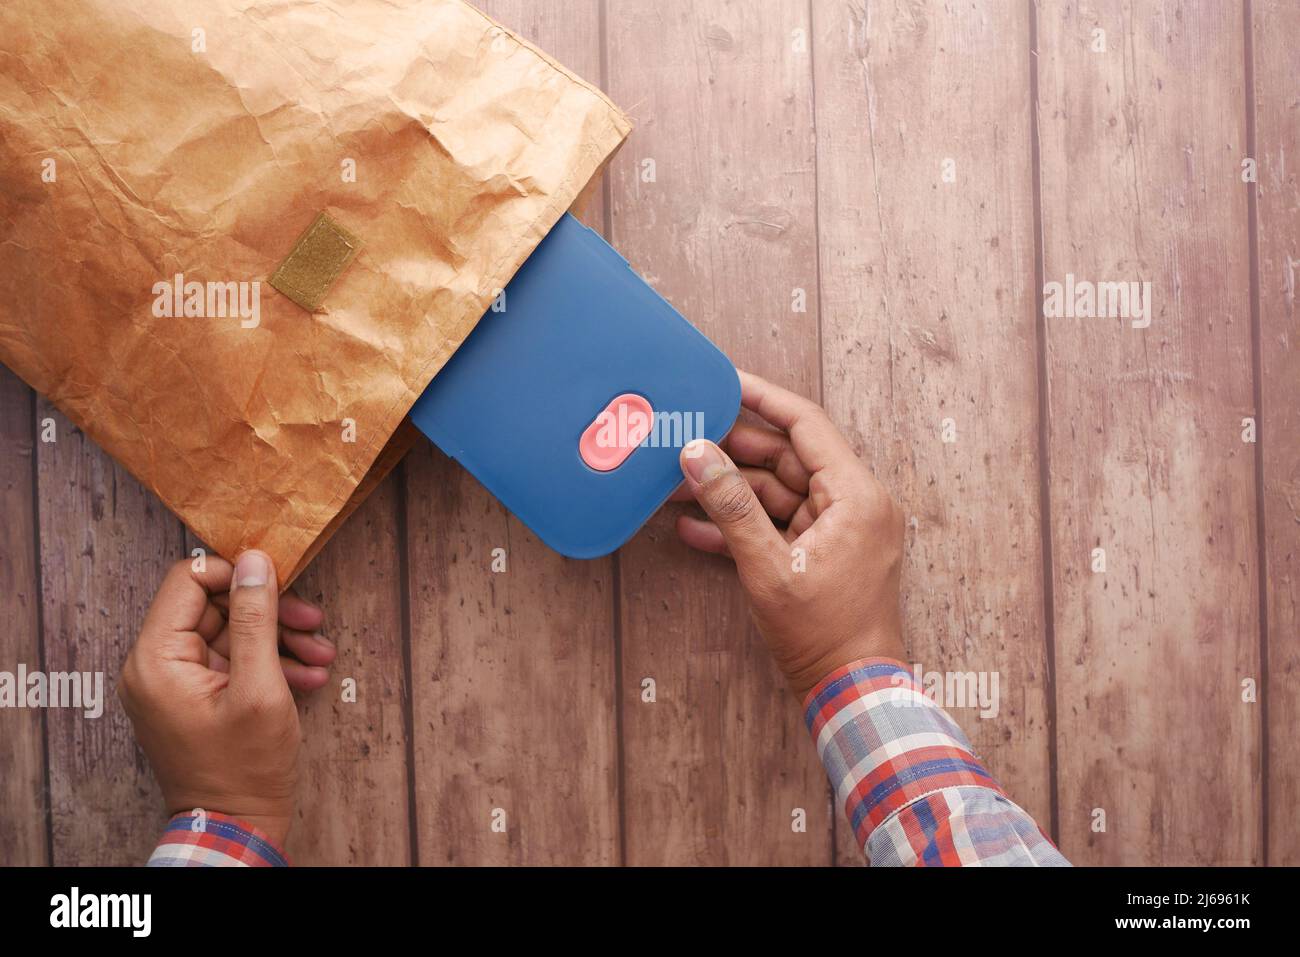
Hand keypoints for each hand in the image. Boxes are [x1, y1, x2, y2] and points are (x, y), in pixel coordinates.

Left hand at [118, 550, 333, 845]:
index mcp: (156, 659)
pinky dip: (269, 662)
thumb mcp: (259, 687)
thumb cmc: (244, 769)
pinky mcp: (194, 697)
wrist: (236, 829)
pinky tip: (307, 676)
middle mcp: (155, 666)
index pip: (188, 580)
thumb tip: (255, 562)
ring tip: (321, 655)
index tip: (281, 583)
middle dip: (269, 612)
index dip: (237, 574)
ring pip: (230, 632)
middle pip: (214, 605)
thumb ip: (256, 619)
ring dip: (278, 637)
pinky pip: (231, 660)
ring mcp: (174, 683)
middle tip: (313, 622)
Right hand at [675, 370, 905, 698]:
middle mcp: (854, 503)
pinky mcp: (822, 553)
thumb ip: (731, 506)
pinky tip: (694, 527)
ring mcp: (839, 529)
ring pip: (776, 492)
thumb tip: (698, 454)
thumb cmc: (825, 634)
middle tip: (686, 435)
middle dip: (733, 449)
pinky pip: (778, 524)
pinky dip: (742, 525)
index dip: (761, 398)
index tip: (722, 380)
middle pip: (786, 456)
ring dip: (730, 491)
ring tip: (678, 483)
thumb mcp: (767, 567)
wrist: (852, 692)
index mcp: (856, 494)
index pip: (805, 424)